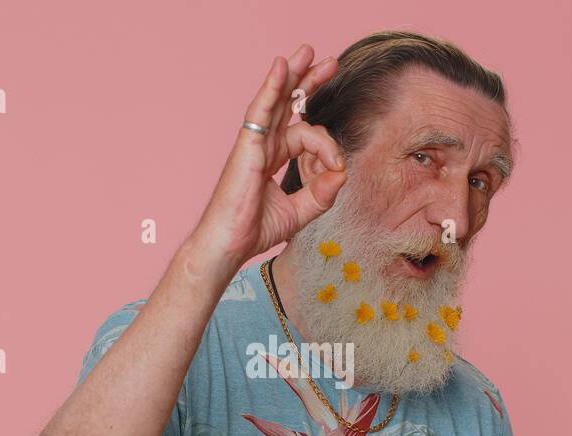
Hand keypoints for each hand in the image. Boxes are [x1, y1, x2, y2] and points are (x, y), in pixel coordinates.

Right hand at [191, 44, 346, 270]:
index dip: (327, 146)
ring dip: (294, 75)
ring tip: (308, 52)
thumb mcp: (301, 211)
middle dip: (308, 82)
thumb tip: (342, 171)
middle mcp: (263, 145)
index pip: (305, 135)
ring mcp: (254, 143)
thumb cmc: (254, 230)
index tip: (337, 167)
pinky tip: (283, 65)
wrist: (229, 246)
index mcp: (272, 158)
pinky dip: (272, 87)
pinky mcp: (247, 146)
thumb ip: (322, 193)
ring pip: (276, 100)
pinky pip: (261, 110)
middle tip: (328, 62)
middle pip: (288, 105)